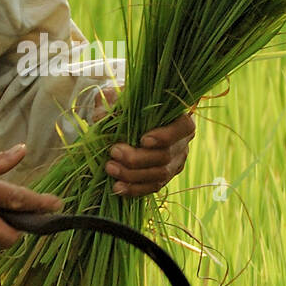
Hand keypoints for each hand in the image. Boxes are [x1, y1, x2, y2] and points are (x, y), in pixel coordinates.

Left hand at [88, 83, 196, 198]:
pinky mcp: (163, 177)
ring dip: (133, 175)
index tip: (143, 140)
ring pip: (159, 175)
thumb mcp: (116, 96)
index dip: (166, 136)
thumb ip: (111, 103)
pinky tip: (117, 187)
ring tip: (110, 168)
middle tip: (114, 152)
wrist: (123, 119)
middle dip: (138, 158)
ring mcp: (175, 162)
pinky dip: (134, 189)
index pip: (183, 128)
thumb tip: (102, 118)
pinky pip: (152, 187)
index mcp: (179, 117)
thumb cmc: (124, 103)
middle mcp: (182, 142)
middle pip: (166, 156)